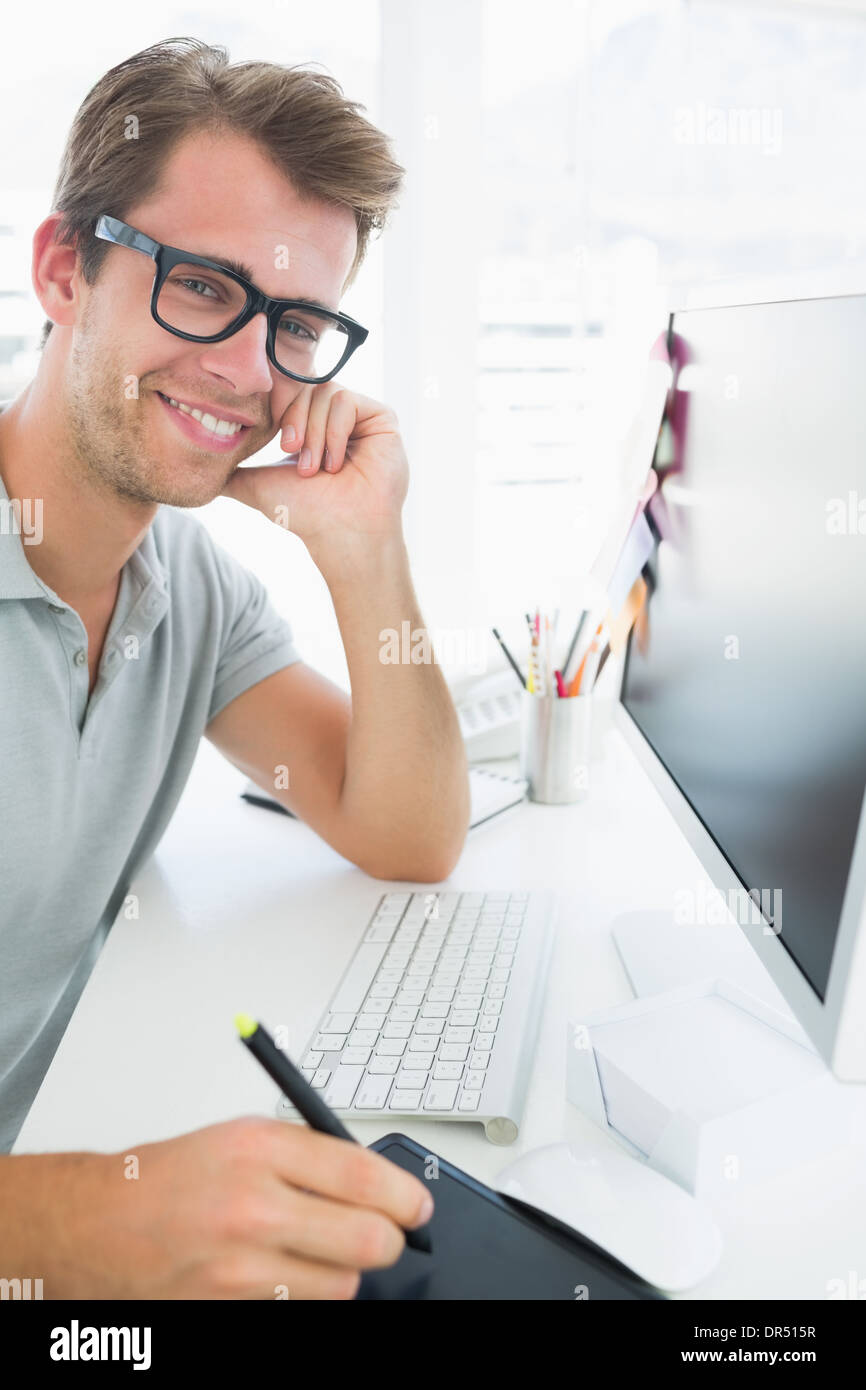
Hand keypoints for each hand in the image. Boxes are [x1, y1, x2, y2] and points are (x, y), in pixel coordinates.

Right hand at [11, 1117, 433, 1298]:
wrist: (96, 1226)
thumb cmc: (167, 1178)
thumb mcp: (240, 1138)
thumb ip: (308, 1155)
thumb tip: (376, 1181)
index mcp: (260, 1148)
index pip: (364, 1176)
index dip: (406, 1195)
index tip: (418, 1204)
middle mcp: (254, 1204)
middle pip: (368, 1239)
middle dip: (389, 1240)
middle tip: (389, 1234)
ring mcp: (241, 1264)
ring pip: (342, 1284)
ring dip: (344, 1271)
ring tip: (318, 1249)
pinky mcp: (230, 1306)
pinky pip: (300, 1307)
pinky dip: (304, 1294)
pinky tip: (282, 1270)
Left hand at [220, 382, 409, 553]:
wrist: (340, 532)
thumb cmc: (305, 513)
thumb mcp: (255, 485)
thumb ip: (230, 472)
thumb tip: (199, 471)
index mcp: (312, 427)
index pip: (289, 394)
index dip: (281, 412)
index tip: (281, 446)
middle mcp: (337, 419)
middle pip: (306, 387)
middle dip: (296, 424)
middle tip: (296, 457)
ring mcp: (360, 418)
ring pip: (324, 392)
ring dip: (315, 433)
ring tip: (317, 468)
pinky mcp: (382, 418)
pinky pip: (346, 399)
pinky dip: (335, 432)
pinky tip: (337, 463)